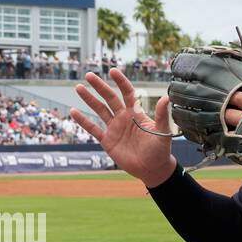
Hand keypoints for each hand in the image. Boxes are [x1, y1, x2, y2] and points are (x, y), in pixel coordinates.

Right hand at [69, 70, 176, 187]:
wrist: (152, 169)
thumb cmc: (160, 150)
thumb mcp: (162, 132)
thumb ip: (162, 115)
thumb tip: (167, 97)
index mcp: (136, 113)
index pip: (127, 93)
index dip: (120, 82)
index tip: (112, 71)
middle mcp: (123, 118)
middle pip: (109, 98)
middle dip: (99, 86)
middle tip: (89, 75)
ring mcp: (114, 128)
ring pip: (99, 110)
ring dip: (89, 99)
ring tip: (79, 87)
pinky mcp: (107, 141)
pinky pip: (93, 129)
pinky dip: (83, 121)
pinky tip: (73, 111)